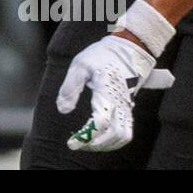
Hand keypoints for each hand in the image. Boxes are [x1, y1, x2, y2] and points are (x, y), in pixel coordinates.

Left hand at [56, 34, 173, 152]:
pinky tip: (99, 138)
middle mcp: (121, 103)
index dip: (86, 137)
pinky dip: (114, 140)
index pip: (100, 124)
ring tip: (87, 143)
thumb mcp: (80, 65)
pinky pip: (127, 131)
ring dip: (106, 144)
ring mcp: (128, 106)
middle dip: (95, 144)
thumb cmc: (101, 55)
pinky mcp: (129, 107)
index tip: (71, 142)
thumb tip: (62, 109)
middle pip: (114, 135)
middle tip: (77, 144)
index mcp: (108, 93)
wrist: (129, 48)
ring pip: (123, 136)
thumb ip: (70, 87)